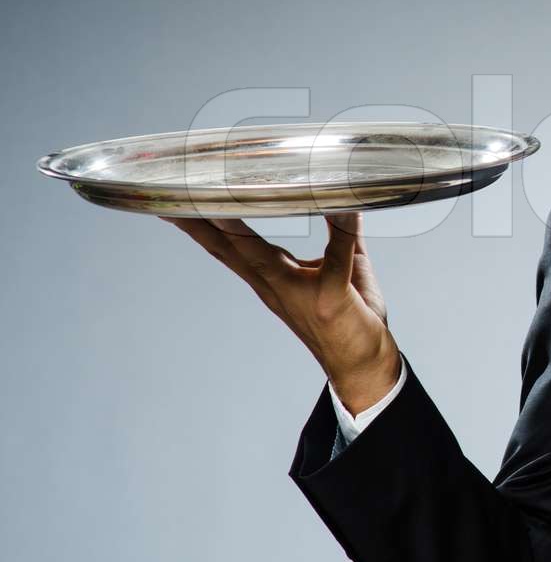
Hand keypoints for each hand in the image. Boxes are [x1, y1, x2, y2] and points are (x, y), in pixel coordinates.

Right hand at [163, 212, 399, 410]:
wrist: (365, 365)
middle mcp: (276, 285)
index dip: (201, 224)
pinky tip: (343, 208)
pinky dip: (340, 232)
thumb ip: (340, 232)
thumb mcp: (344, 265)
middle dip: (200, 223)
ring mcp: (299, 293)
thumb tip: (340, 198)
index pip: (228, 246)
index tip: (174, 201)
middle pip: (229, 250)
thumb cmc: (352, 317)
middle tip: (175, 195)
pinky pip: (336, 261)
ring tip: (223, 202)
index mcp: (272, 276)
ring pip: (261, 257)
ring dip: (239, 230)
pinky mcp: (331, 299)